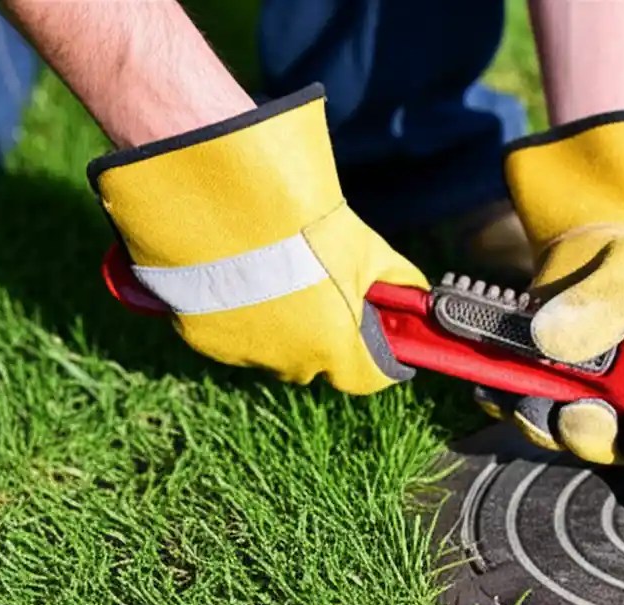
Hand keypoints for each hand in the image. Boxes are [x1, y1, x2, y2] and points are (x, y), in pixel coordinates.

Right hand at [89, 85, 427, 393]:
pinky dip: (236, 315)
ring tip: (270, 275)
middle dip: (323, 336)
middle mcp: (291, 361)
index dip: (378, 364)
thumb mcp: (365, 250)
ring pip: (269, 349)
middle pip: (316, 362)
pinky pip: (229, 335)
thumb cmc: (305, 228)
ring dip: (276, 326)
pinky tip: (234, 277)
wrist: (230, 208)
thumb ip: (397, 279)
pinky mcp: (204, 339)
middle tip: (318, 294)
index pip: (366, 378)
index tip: (383, 351)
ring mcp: (244, 353)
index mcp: (335, 347)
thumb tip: (419, 292)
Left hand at [477, 111, 623, 475]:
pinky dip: (503, 396)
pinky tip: (489, 382)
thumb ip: (609, 304)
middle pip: (610, 446)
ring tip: (520, 397)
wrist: (600, 239)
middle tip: (571, 414)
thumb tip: (551, 338)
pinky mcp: (543, 387)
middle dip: (588, 434)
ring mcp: (585, 402)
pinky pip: (520, 404)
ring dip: (539, 418)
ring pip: (559, 432)